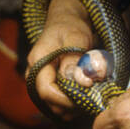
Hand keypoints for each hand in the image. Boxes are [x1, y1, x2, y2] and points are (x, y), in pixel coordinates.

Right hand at [25, 0, 95, 117]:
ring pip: (56, 106)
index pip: (47, 91)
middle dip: (72, 104)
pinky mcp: (50, 86)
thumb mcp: (77, 38)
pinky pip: (60, 103)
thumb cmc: (71, 27)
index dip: (66, 99)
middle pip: (50, 102)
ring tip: (92, 94)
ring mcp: (41, 82)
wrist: (66, 22)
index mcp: (38, 63)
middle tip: (94, 97)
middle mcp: (35, 75)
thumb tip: (81, 83)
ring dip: (75, 106)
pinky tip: (87, 94)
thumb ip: (76, 60)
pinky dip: (74, 103)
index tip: (87, 97)